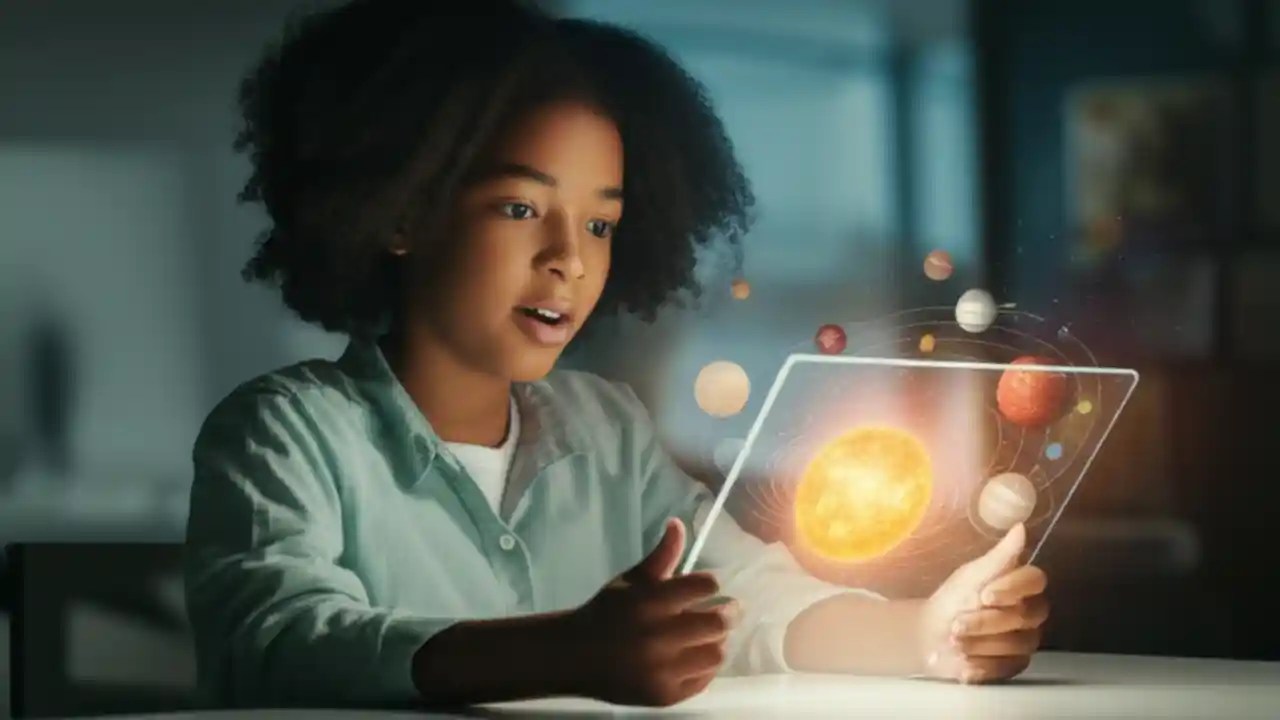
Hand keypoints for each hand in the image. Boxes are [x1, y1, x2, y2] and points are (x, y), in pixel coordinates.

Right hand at [567, 518, 738, 705]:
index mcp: (648, 602)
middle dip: (729, 613)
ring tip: (710, 635)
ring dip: (718, 641)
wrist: (576, 656)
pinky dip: (705, 666)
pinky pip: (704, 680)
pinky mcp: (664, 695)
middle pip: (718, 622)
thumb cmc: (608, 612)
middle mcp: (656, 637)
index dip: (710, 584)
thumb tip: (678, 523)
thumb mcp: (631, 581)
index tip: (709, 587)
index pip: (704, 586)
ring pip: (716, 653)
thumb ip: (661, 556)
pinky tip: (695, 656)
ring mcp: (661, 670)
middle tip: (730, 610)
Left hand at [919, 523, 1048, 683]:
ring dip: (979, 643)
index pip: (1035, 581)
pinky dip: (981, 666)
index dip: (1012, 588)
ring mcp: (1024, 641)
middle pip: (1024, 616)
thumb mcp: (971, 575)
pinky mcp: (1014, 665)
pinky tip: (964, 663)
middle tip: (956, 624)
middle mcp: (1029, 613)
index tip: (985, 594)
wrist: (929, 633)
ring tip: (954, 640)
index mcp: (1020, 585)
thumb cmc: (953, 599)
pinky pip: (1006, 669)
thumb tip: (1021, 527)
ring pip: (1016, 644)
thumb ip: (999, 556)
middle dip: (985, 621)